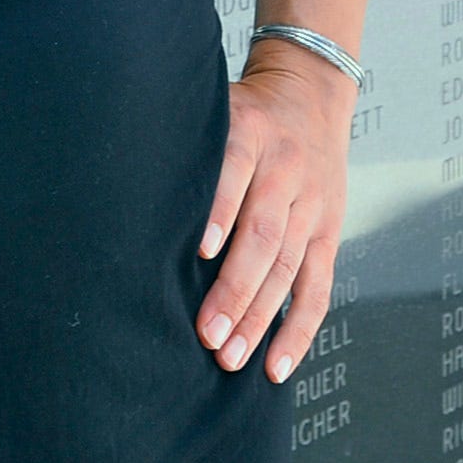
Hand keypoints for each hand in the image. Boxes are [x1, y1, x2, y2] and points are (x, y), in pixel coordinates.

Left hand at [196, 40, 356, 380]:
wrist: (310, 95)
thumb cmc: (243, 116)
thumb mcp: (214, 114)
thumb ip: (187, 153)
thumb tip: (133, 210)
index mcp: (251, 134)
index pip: (235, 173)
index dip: (219, 213)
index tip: (198, 252)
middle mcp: (286, 170)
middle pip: (262, 234)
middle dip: (234, 289)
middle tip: (206, 334)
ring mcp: (312, 206)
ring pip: (287, 268)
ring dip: (259, 318)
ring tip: (229, 357)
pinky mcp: (328, 234)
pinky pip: (318, 290)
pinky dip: (299, 331)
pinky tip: (277, 367)